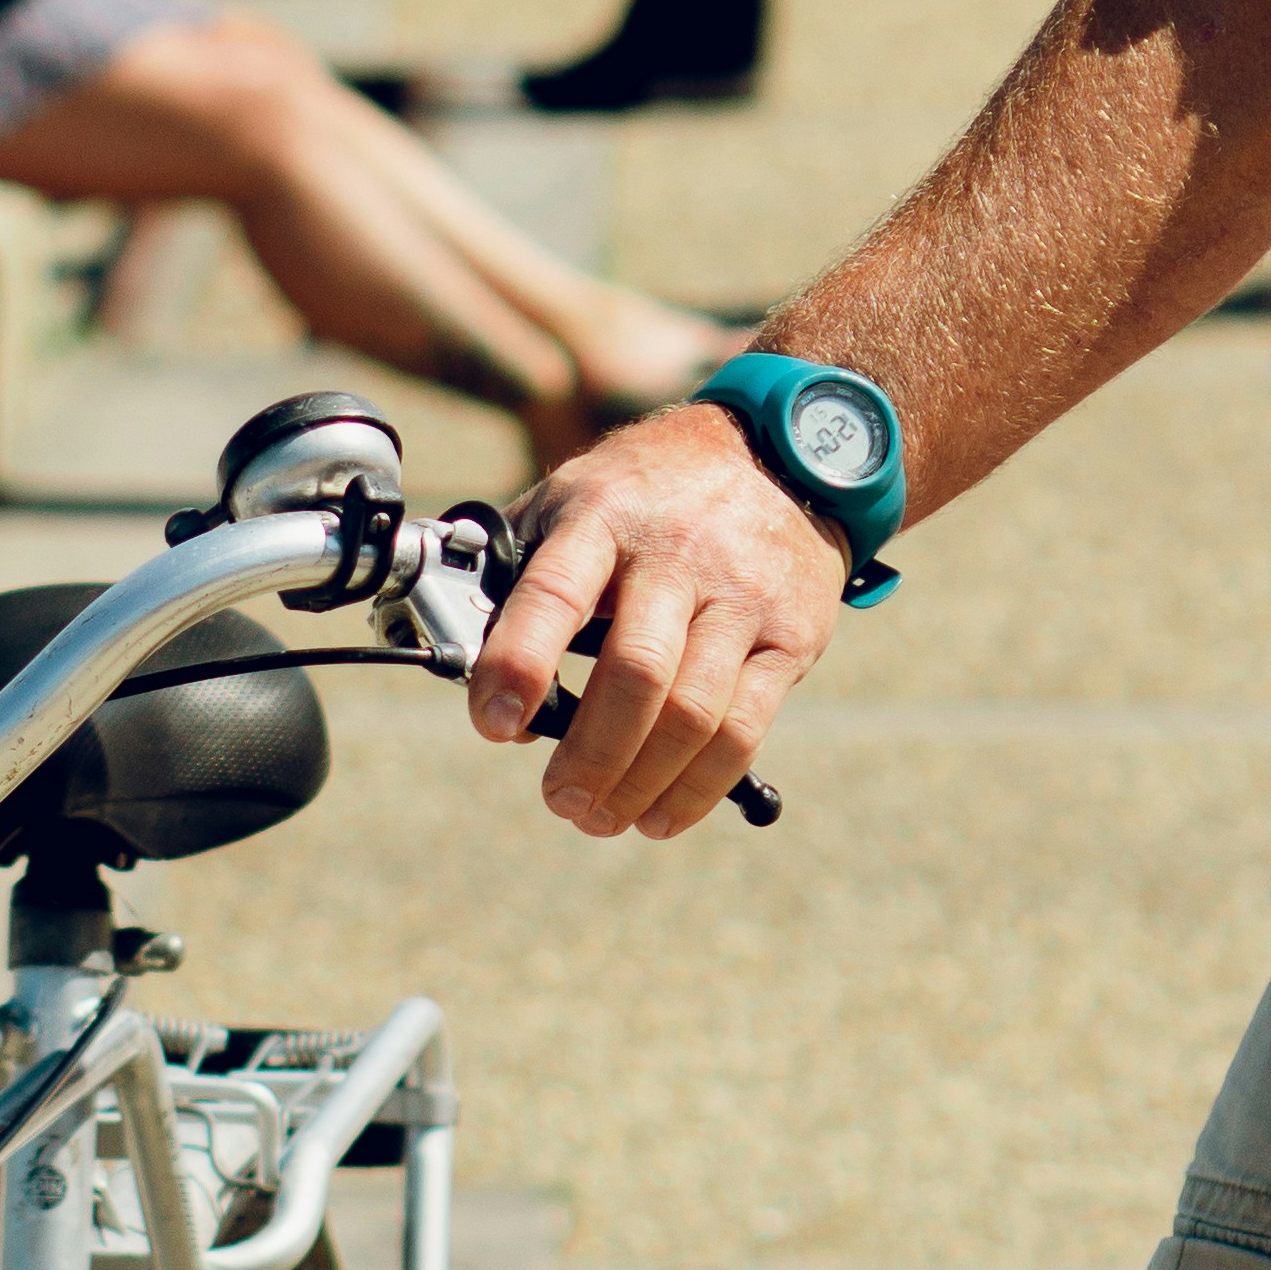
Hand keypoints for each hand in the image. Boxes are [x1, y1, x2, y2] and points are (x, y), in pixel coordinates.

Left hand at [467, 401, 848, 834]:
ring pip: (692, 714)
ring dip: (639, 784)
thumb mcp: (572, 499)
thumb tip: (479, 678)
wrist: (778, 453)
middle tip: (559, 800)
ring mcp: (742, 596)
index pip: (556, 593)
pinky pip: (745, 730)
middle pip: (635, 673)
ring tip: (600, 816)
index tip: (494, 722)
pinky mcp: (791, 635)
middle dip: (590, 755)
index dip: (520, 663)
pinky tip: (661, 814)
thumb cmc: (648, 493)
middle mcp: (677, 553)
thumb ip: (520, 577)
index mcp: (604, 514)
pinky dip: (698, 788)